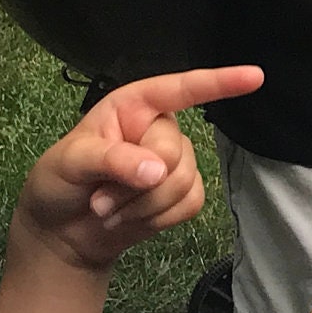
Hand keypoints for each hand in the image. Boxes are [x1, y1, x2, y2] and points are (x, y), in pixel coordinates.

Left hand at [16, 66, 261, 269]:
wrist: (61, 235)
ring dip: (141, 207)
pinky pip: (190, 205)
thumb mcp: (69, 164)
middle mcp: (158, 130)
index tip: (254, 77)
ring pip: (183, 182)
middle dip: (137, 184)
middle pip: (175, 152)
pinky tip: (130, 220)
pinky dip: (157, 220)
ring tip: (108, 210)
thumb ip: (111, 160)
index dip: (218, 82)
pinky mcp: (182, 195)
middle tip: (101, 198)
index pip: (180, 89)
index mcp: (133, 106)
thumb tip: (157, 170)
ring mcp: (174, 162)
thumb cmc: (57, 184)